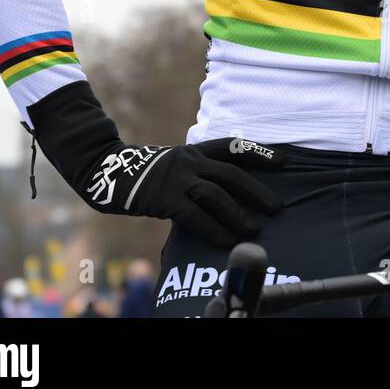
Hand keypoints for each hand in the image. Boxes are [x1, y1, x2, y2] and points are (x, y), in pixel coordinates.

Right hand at [26, 82, 285, 246]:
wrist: (105, 171)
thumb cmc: (143, 172)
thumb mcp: (174, 163)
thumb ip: (197, 172)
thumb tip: (225, 188)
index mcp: (194, 150)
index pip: (233, 147)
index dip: (260, 153)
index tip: (284, 162)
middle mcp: (191, 160)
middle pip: (232, 173)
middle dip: (258, 190)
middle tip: (278, 207)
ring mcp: (178, 178)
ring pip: (217, 195)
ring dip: (238, 213)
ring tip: (255, 229)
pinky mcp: (165, 198)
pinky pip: (196, 216)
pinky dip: (214, 229)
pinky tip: (228, 240)